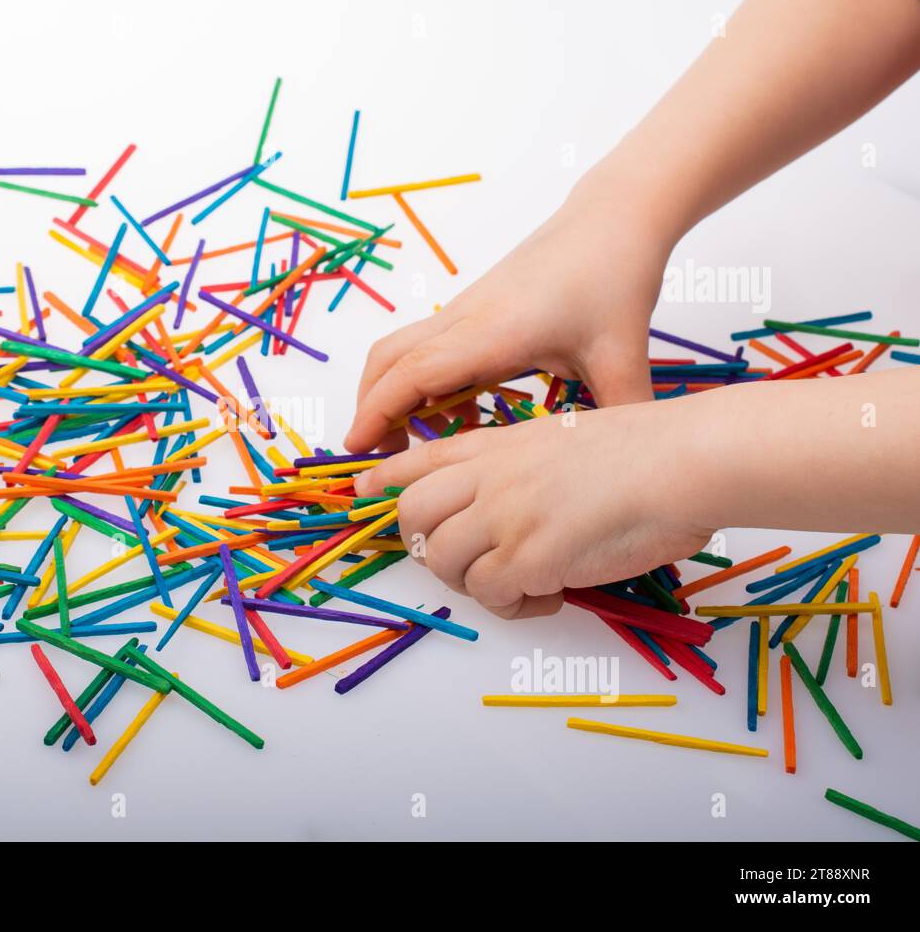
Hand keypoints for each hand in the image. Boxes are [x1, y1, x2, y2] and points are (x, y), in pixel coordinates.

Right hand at [344, 178, 673, 454]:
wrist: (613, 216)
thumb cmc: (614, 277)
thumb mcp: (622, 357)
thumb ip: (622, 414)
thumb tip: (637, 469)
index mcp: (491, 334)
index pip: (411, 376)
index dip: (376, 415)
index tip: (356, 449)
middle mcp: (465, 319)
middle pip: (386, 361)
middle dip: (370, 409)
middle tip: (381, 455)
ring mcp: (465, 311)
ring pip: (401, 352)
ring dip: (392, 395)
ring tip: (417, 441)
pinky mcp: (474, 308)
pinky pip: (427, 348)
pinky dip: (421, 383)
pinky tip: (462, 411)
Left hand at [353, 398, 715, 617]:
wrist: (683, 460)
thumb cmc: (643, 452)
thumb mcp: (563, 439)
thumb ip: (521, 469)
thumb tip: (502, 513)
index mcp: (497, 445)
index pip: (416, 460)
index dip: (382, 480)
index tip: (362, 492)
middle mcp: (489, 476)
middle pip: (412, 516)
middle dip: (427, 548)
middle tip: (470, 564)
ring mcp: (504, 514)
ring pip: (444, 562)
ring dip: (475, 583)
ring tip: (523, 585)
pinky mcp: (528, 555)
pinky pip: (491, 594)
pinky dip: (515, 606)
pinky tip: (551, 595)